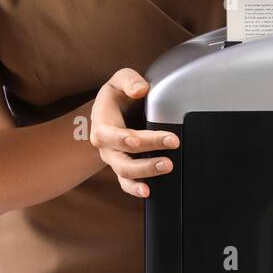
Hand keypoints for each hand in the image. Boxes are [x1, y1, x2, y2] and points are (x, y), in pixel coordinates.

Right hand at [89, 67, 178, 197]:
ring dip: (146, 174)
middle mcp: (106, 146)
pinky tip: (149, 192)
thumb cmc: (118, 95)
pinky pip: (127, 183)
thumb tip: (141, 90)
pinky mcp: (124, 168)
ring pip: (125, 174)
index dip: (129, 139)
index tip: (155, 138)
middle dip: (146, 161)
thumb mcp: (120, 80)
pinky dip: (136, 189)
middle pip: (122, 159)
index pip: (113, 136)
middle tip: (170, 155)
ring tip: (167, 168)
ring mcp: (114, 159)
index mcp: (102, 125)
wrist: (115, 110)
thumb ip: (129, 80)